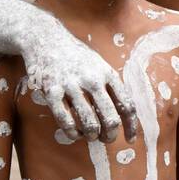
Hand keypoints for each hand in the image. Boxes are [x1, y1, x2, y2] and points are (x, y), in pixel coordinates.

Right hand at [23, 22, 137, 141]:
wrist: (48, 40)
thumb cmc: (78, 57)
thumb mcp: (101, 66)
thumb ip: (112, 87)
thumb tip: (124, 115)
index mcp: (108, 74)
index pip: (127, 105)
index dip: (131, 126)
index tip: (131, 139)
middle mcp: (92, 80)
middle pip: (110, 117)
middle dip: (111, 134)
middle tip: (108, 139)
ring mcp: (71, 86)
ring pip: (89, 122)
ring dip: (93, 135)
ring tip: (92, 136)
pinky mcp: (51, 92)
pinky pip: (65, 120)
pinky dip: (73, 132)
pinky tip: (75, 134)